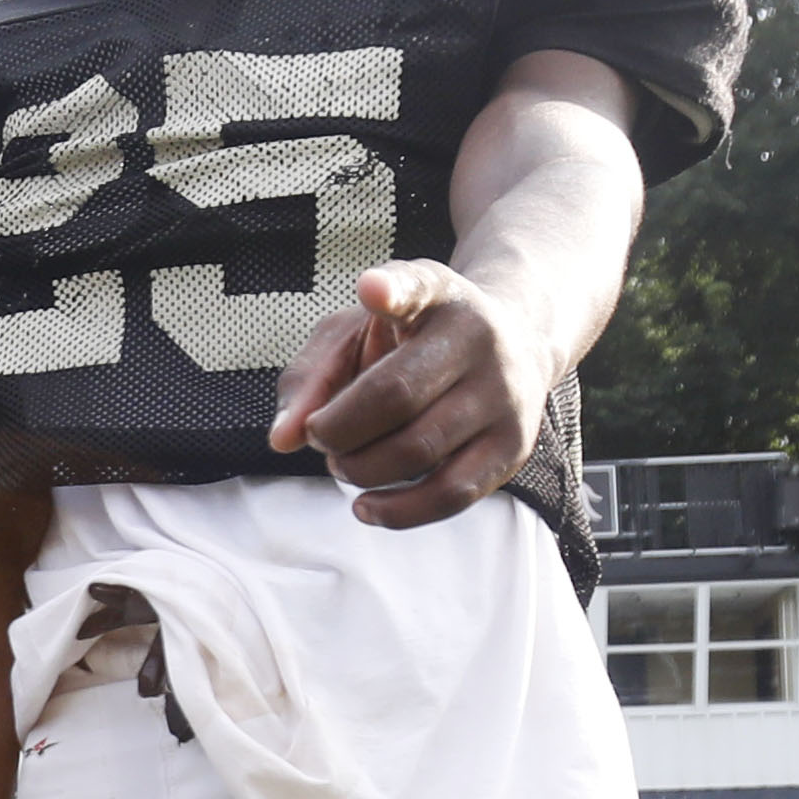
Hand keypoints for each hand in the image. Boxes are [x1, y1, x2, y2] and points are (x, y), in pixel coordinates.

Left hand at [268, 260, 555, 528]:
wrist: (511, 349)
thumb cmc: (409, 345)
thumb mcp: (354, 336)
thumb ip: (310, 378)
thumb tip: (284, 439)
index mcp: (438, 295)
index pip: (418, 286)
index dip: (393, 290)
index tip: (370, 290)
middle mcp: (479, 337)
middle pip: (395, 395)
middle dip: (338, 430)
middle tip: (322, 436)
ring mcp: (503, 394)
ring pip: (418, 451)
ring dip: (360, 470)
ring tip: (344, 463)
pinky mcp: (513, 445)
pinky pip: (450, 494)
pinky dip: (398, 512)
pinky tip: (365, 507)